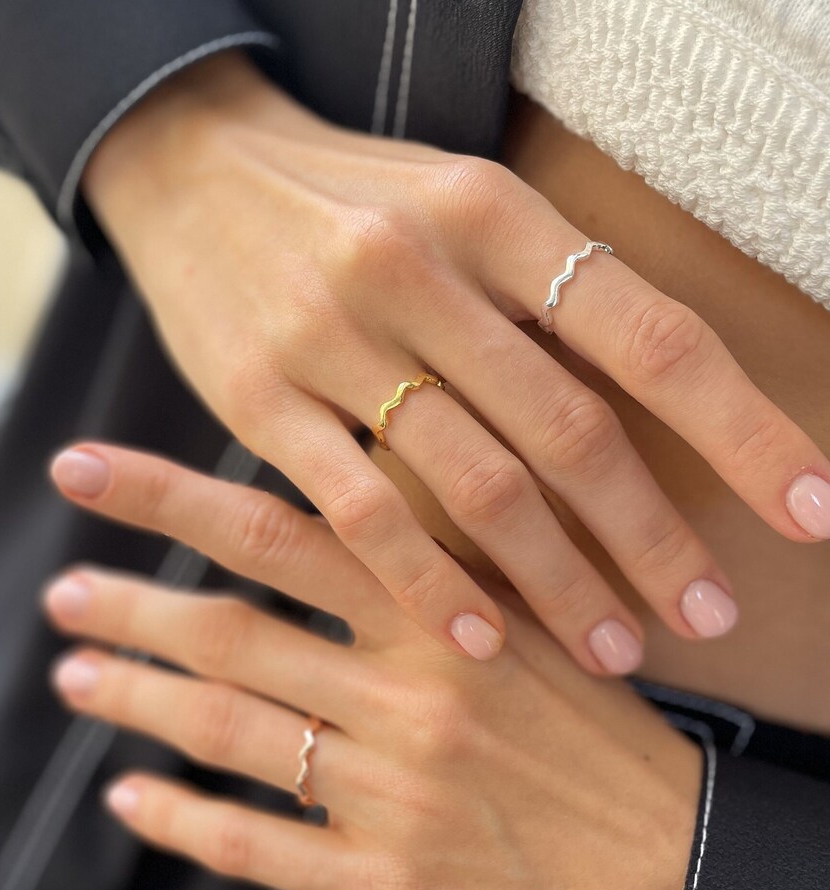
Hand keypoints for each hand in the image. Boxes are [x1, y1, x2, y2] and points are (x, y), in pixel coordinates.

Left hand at [41, 443, 703, 889]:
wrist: (673, 872)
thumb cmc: (602, 735)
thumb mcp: (540, 620)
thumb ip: (440, 569)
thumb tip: (338, 503)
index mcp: (442, 616)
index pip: (280, 530)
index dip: (171, 495)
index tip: (85, 467)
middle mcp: (408, 693)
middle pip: (231, 631)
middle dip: (132, 607)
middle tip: (63, 593)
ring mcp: (391, 794)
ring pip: (228, 731)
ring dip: (138, 699)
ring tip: (74, 676)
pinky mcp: (385, 887)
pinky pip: (257, 845)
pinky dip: (182, 821)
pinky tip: (132, 799)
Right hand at [73, 50, 829, 675]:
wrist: (191, 170)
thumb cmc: (345, 200)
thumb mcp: (454, 205)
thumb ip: (538, 296)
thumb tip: (637, 412)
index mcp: (491, 211)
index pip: (649, 335)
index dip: (744, 431)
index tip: (812, 512)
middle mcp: (419, 269)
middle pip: (571, 429)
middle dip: (652, 537)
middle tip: (708, 614)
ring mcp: (332, 338)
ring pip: (474, 484)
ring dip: (557, 581)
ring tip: (613, 648)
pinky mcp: (260, 402)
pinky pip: (363, 511)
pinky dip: (430, 584)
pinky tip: (480, 641)